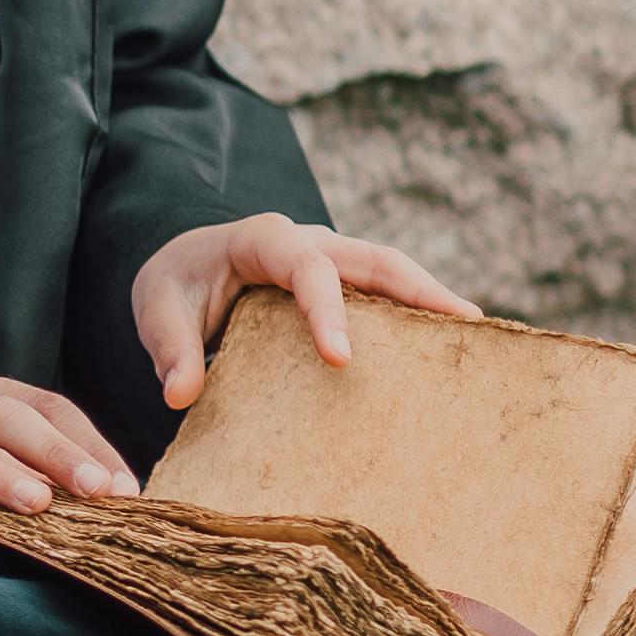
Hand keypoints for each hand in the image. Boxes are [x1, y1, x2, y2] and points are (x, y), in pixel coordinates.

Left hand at [132, 212, 475, 411]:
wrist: (182, 265)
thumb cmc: (175, 285)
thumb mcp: (156, 307)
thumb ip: (168, 347)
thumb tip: (180, 395)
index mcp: (262, 240)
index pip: (304, 267)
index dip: (326, 310)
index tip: (342, 360)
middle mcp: (307, 242)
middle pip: (373, 259)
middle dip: (420, 289)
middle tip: (467, 326)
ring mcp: (332, 260)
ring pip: (392, 272)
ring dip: (433, 301)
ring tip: (479, 340)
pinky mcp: (344, 284)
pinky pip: (387, 295)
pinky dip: (420, 316)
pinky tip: (449, 352)